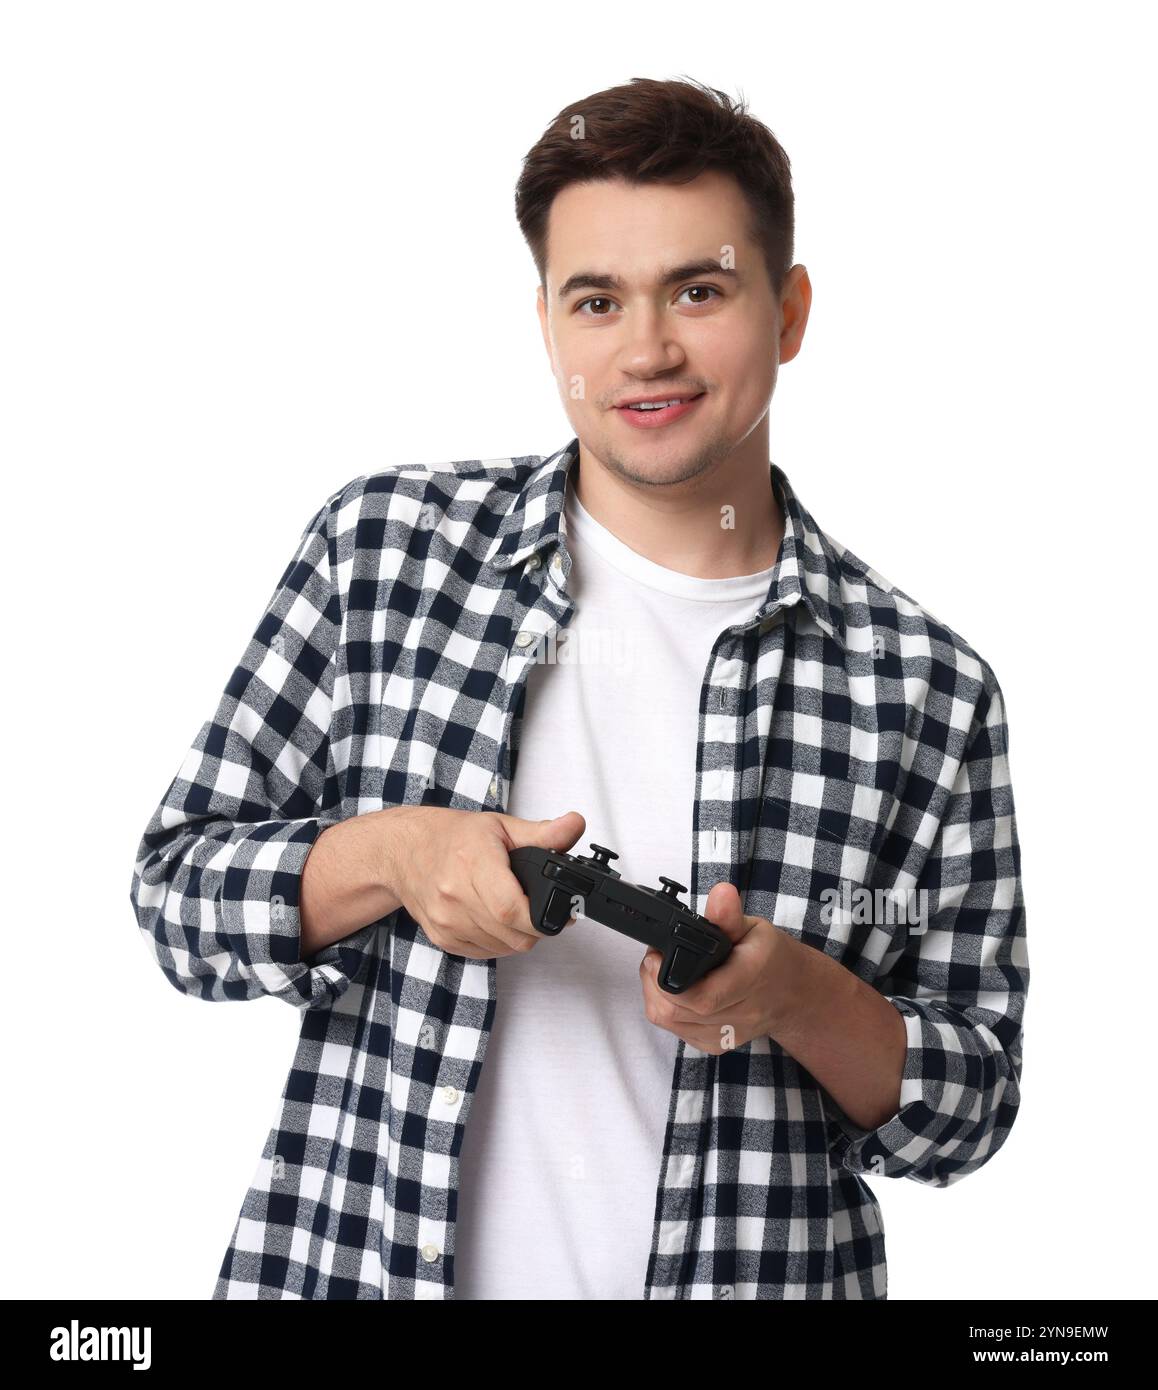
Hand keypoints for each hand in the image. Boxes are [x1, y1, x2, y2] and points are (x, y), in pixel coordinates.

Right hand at [389, 806, 585, 959]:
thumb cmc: (450, 838)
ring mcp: (446, 921)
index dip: (540, 917)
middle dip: (537, 927)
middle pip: (513, 934)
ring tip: (516, 909)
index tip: (556, 910)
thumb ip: (542, 833)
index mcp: (473, 863)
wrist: (402, 852)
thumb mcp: (500, 826)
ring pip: (503, 948)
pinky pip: (485, 952)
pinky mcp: (442, 938)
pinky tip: (496, 919)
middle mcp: (455, 895)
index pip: (511, 908)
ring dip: (518, 935)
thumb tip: (575, 825)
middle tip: (540, 908)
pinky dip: (499, 942)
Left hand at [639, 882, 788, 1052]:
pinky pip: (678, 1032)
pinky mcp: (716, 1045)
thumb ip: (729, 915)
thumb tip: (721, 893)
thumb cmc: (770, 958)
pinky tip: (675, 993)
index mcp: (750, 980)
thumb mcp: (754, 928)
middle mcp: (740, 1014)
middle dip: (653, 982)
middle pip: (677, 1012)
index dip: (666, 978)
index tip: (656, 955)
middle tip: (656, 958)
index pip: (700, 997)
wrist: (792, 994)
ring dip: (657, 996)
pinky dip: (668, 1012)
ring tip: (663, 971)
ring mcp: (727, 1035)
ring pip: (671, 1024)